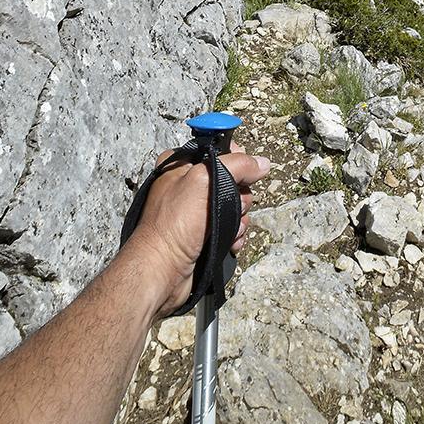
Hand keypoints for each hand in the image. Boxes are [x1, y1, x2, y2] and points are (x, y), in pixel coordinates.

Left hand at [125, 146, 270, 318]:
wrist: (162, 272)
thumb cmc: (173, 225)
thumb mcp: (205, 181)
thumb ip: (236, 165)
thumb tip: (261, 163)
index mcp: (182, 165)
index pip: (220, 151)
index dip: (236, 162)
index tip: (242, 175)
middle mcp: (188, 185)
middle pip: (233, 180)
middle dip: (239, 197)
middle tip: (230, 207)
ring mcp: (196, 211)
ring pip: (235, 206)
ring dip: (238, 220)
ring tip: (228, 231)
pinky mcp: (203, 233)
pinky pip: (231, 227)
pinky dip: (235, 235)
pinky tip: (230, 243)